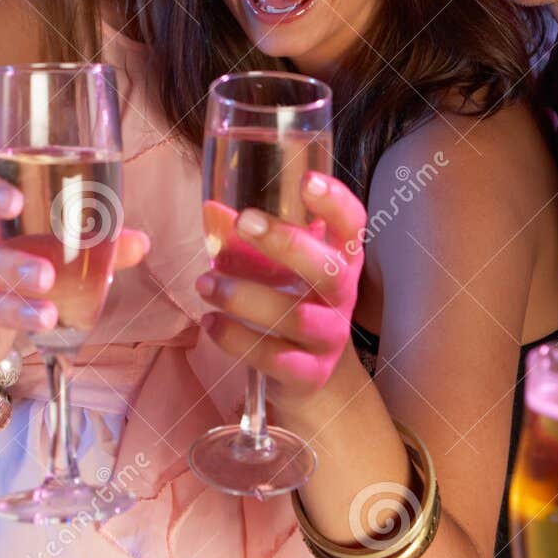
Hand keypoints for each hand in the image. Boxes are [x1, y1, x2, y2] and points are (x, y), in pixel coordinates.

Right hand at [0, 174, 150, 362]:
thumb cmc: (17, 268)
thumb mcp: (51, 251)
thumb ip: (94, 244)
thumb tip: (141, 242)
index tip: (15, 204)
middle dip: (9, 262)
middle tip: (46, 277)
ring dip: (12, 305)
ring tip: (49, 316)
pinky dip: (13, 320)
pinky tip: (40, 327)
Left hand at [196, 171, 364, 397]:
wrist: (309, 376)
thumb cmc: (290, 302)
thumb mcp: (279, 268)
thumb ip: (252, 239)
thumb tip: (212, 209)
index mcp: (339, 259)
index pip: (352, 225)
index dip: (335, 202)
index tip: (307, 180)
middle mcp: (342, 296)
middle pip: (328, 269)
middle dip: (286, 243)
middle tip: (242, 222)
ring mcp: (329, 338)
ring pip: (296, 317)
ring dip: (245, 297)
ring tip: (205, 283)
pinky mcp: (309, 375)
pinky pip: (275, 359)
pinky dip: (237, 340)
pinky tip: (211, 323)